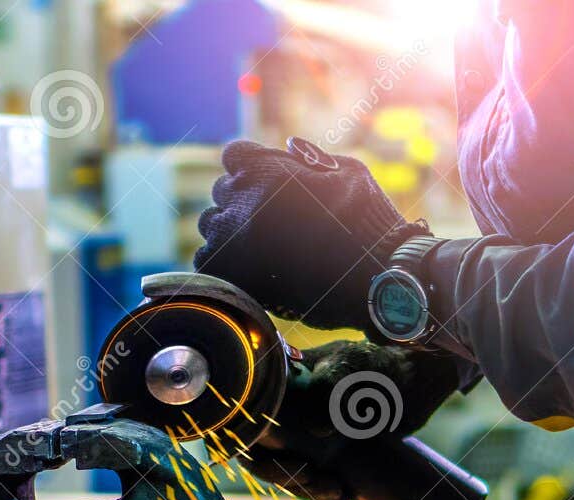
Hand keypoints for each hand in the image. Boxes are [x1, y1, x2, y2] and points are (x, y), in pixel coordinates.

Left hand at [194, 140, 428, 331]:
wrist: (368, 278)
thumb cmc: (365, 221)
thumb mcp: (347, 172)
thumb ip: (312, 158)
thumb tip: (290, 147)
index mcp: (265, 168)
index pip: (236, 155)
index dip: (252, 168)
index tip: (266, 182)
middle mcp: (241, 198)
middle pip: (224, 190)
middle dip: (243, 199)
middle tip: (269, 219)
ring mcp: (231, 237)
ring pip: (212, 224)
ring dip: (229, 229)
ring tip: (260, 245)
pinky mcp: (230, 273)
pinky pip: (205, 259)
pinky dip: (221, 261)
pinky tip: (246, 266)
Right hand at [245, 341, 469, 499]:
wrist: (414, 378)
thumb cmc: (378, 362)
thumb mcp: (351, 364)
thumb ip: (331, 384)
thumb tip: (317, 428)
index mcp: (277, 393)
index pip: (250, 432)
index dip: (262, 459)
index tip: (297, 469)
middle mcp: (285, 419)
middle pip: (270, 462)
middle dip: (293, 482)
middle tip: (325, 486)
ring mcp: (306, 439)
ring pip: (295, 478)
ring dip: (311, 495)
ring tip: (340, 497)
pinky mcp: (329, 457)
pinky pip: (319, 486)